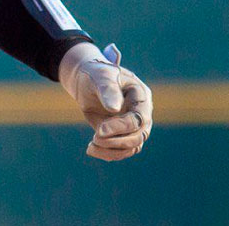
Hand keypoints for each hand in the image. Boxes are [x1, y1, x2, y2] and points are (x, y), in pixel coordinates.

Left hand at [58, 42, 152, 161]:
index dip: (121, 127)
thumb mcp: (101, 77)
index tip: (100, 130)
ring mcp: (133, 126)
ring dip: (112, 151)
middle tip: (95, 138)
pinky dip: (107, 153)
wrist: (86, 81)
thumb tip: (114, 108)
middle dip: (117, 142)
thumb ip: (108, 90)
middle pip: (139, 136)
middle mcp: (141, 113)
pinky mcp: (122, 135)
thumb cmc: (96, 75)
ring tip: (91, 147)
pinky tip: (91, 149)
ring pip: (131, 147)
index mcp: (141, 96)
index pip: (139, 118)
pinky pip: (121, 150)